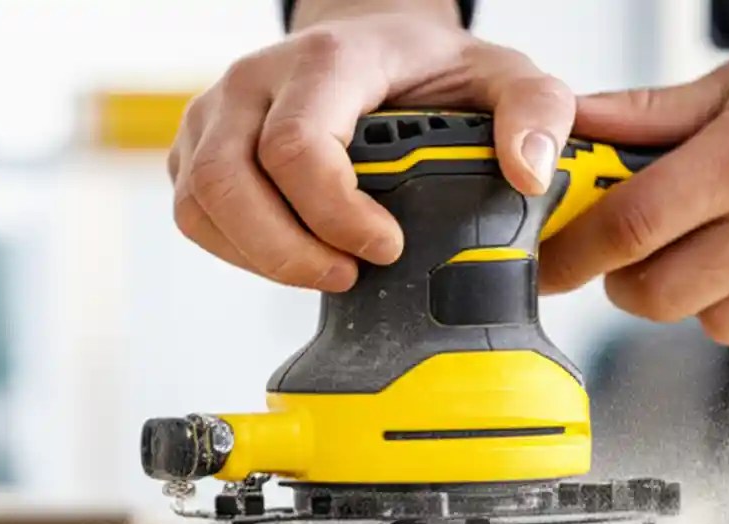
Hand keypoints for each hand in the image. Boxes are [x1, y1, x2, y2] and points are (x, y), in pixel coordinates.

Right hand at [171, 3, 574, 291]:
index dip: (334, 213)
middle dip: (287, 252)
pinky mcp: (198, 146)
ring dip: (259, 258)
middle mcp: (255, 80)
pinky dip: (237, 251)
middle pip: (230, 181)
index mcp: (326, 60)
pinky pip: (194, 213)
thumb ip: (535, 111)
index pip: (297, 145)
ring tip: (324, 272)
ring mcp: (216, 113)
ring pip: (201, 202)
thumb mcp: (502, 73)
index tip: (387, 247)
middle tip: (349, 276)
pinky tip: (291, 257)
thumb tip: (527, 174)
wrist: (371, 42)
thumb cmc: (429, 67)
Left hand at [541, 0, 728, 344]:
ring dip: (692, 291)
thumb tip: (568, 131)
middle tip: (632, 249)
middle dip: (624, 280)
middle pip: (659, 295)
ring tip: (717, 238)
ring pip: (711, 322)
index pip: (631, 227)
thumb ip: (645, 117)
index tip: (554, 261)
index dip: (575, 252)